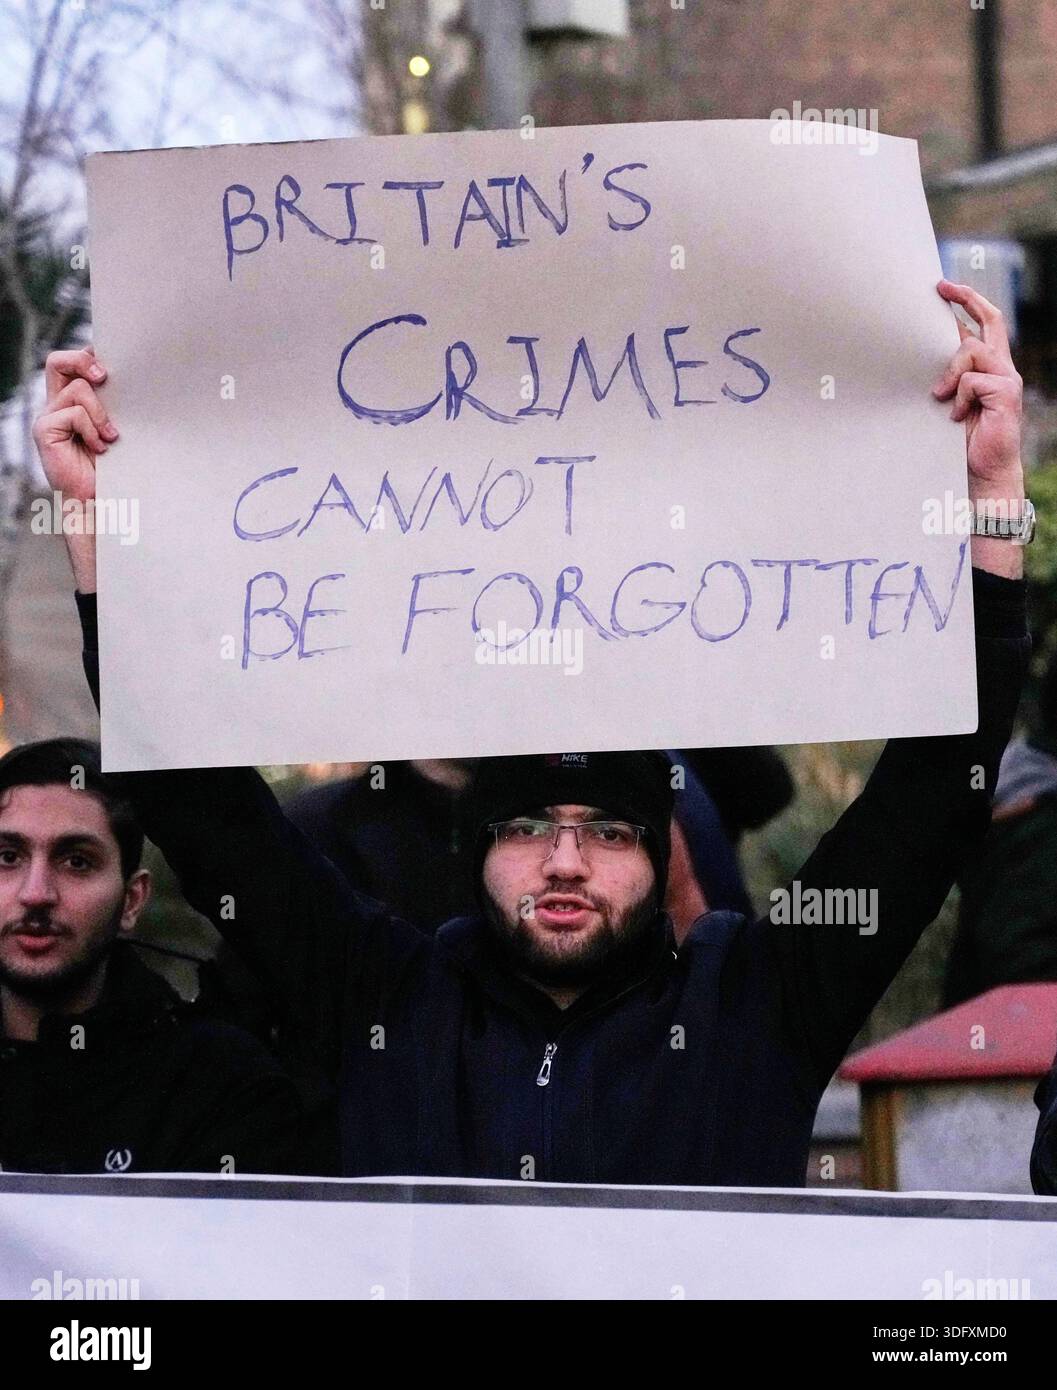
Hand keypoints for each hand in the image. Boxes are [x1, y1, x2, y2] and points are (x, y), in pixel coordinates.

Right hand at [32, 346, 115, 501]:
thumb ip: (114, 405)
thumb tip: (134, 378)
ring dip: (101, 413)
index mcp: (72, 401)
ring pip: (78, 390)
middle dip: (84, 361)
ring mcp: (48, 417)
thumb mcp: (117, 428)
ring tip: (111, 436)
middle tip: (105, 378)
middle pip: (58, 361)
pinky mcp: (44, 431)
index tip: (115, 359)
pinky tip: (100, 448)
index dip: (89, 354)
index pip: (73, 363)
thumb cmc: (114, 467)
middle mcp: (56, 405)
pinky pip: (74, 414)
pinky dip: (93, 430)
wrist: (100, 501)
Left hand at [932, 280, 1022, 487]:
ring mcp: (1007, 379)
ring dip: (950, 372)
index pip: (985, 323)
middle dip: (967, 298)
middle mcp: (1003, 368)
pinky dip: (958, 398)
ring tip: (941, 398)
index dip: (969, 301)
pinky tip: (957, 417)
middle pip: (991, 320)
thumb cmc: (963, 440)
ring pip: (972, 351)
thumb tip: (921, 351)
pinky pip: (971, 381)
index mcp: (990, 367)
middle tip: (941, 288)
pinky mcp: (1005, 394)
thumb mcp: (950, 401)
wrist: (983, 472)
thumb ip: (946, 377)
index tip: (945, 287)